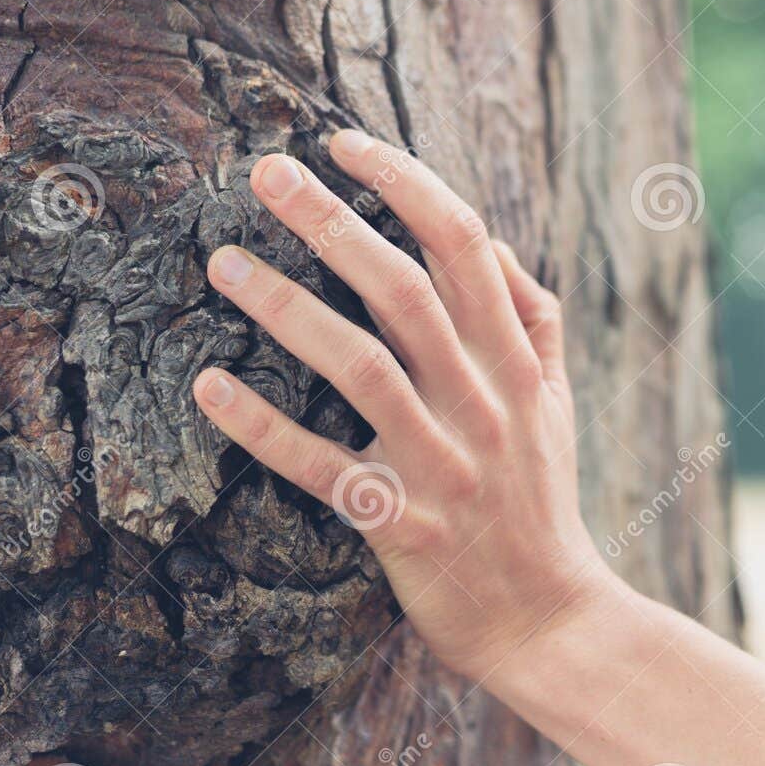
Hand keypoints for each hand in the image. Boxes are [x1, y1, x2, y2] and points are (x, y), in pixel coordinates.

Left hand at [192, 131, 618, 681]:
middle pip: (405, 288)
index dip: (404, 184)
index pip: (465, 244)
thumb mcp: (556, 403)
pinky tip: (208, 387)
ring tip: (223, 262)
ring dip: (288, 307)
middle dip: (333, 220)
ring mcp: (441, 464)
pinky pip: (322, 468)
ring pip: (361, 367)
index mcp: (515, 362)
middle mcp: (481, 402)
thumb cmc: (541, 502)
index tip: (343, 145)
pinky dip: (263, 427)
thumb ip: (530, 318)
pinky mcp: (399, 524)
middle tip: (264, 172)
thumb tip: (486, 244)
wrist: (550, 620)